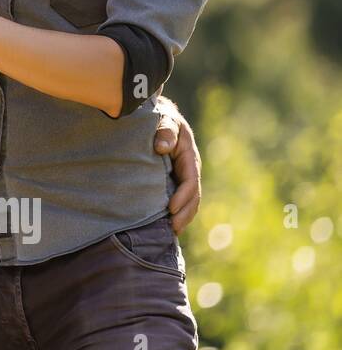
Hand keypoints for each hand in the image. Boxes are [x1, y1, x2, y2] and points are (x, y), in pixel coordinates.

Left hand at [155, 97, 201, 233]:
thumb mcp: (165, 120)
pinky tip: (165, 226)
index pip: (190, 181)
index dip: (183, 196)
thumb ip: (165, 131)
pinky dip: (175, 213)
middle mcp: (188, 170)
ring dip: (182, 217)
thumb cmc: (160, 117)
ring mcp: (182, 177)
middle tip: (173, 229)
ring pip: (188, 202)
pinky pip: (177, 200)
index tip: (170, 208)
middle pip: (193, 197)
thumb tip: (162, 147)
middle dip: (185, 214)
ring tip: (171, 232)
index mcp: (189, 158)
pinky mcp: (172, 181)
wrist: (156, 117)